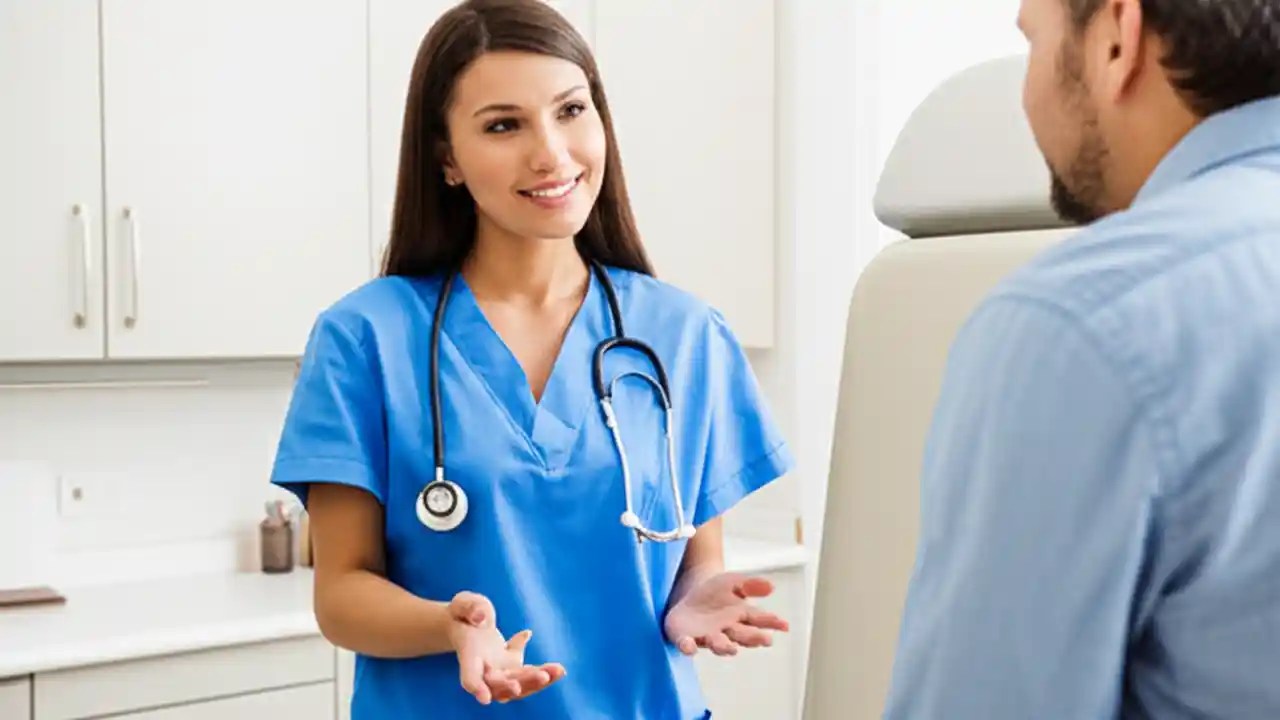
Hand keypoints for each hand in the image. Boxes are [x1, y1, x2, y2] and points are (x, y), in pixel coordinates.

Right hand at [446, 591, 565, 704]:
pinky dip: (541, 672)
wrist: (468, 622)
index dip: (477, 687)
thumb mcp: (463, 603)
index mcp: (468, 654)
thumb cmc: (462, 611)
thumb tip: (481, 618)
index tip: (486, 698)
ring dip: (536, 681)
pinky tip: (557, 668)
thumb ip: (470, 607)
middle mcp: (483, 669)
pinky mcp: (511, 666)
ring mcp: (498, 670)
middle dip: (521, 683)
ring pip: (516, 684)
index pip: (470, 676)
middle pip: (499, 685)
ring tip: (558, 671)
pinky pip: (527, 673)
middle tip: (542, 676)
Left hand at [663, 572, 789, 655]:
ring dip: (724, 647)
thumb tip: (771, 587)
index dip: (771, 622)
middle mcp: (726, 630)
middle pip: (741, 635)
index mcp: (740, 616)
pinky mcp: (685, 637)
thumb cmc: (715, 590)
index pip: (758, 619)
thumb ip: (751, 584)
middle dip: (753, 638)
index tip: (784, 626)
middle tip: (766, 640)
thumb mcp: (733, 581)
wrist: (687, 591)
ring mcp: (706, 635)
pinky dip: (688, 647)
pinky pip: (686, 644)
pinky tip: (690, 648)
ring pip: (717, 643)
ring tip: (732, 649)